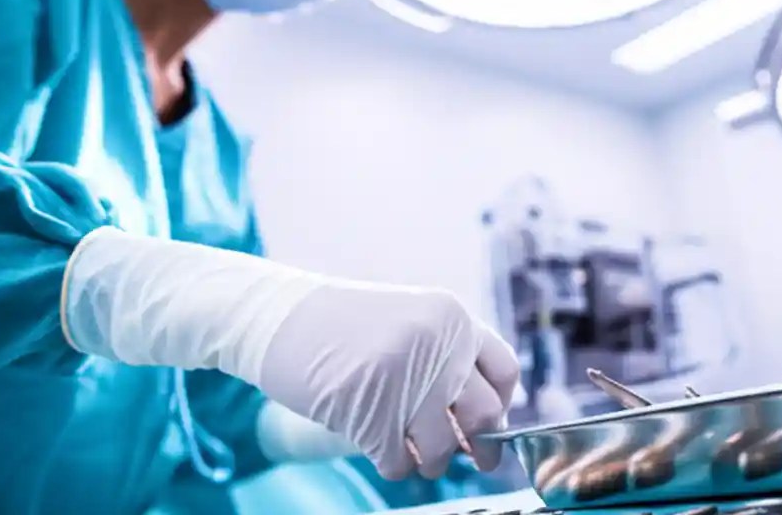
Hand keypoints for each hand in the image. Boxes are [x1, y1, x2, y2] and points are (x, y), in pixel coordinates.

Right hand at [256, 285, 519, 479]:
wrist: (275, 316)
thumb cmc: (338, 324)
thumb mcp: (409, 320)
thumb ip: (447, 355)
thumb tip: (486, 419)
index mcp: (452, 317)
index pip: (505, 370)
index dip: (504, 404)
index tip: (494, 421)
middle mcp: (438, 345)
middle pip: (485, 415)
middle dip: (481, 446)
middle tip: (473, 457)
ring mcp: (407, 380)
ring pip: (443, 447)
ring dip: (431, 461)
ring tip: (415, 453)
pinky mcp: (373, 414)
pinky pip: (400, 462)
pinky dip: (393, 465)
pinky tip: (380, 448)